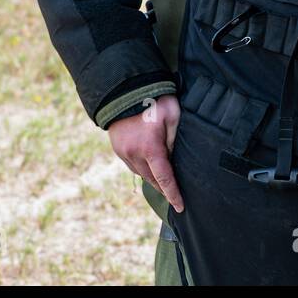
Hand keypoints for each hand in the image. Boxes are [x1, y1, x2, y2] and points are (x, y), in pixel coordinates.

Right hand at [108, 94, 183, 212]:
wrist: (125, 91)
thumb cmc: (155, 101)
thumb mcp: (173, 117)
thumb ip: (174, 140)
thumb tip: (173, 158)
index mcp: (150, 148)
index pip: (164, 178)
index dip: (173, 194)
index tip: (180, 206)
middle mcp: (134, 154)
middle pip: (152, 179)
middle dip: (163, 188)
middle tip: (175, 196)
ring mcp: (123, 152)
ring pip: (141, 173)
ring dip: (152, 178)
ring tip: (164, 182)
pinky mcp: (117, 147)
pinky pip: (132, 165)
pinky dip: (142, 169)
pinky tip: (149, 166)